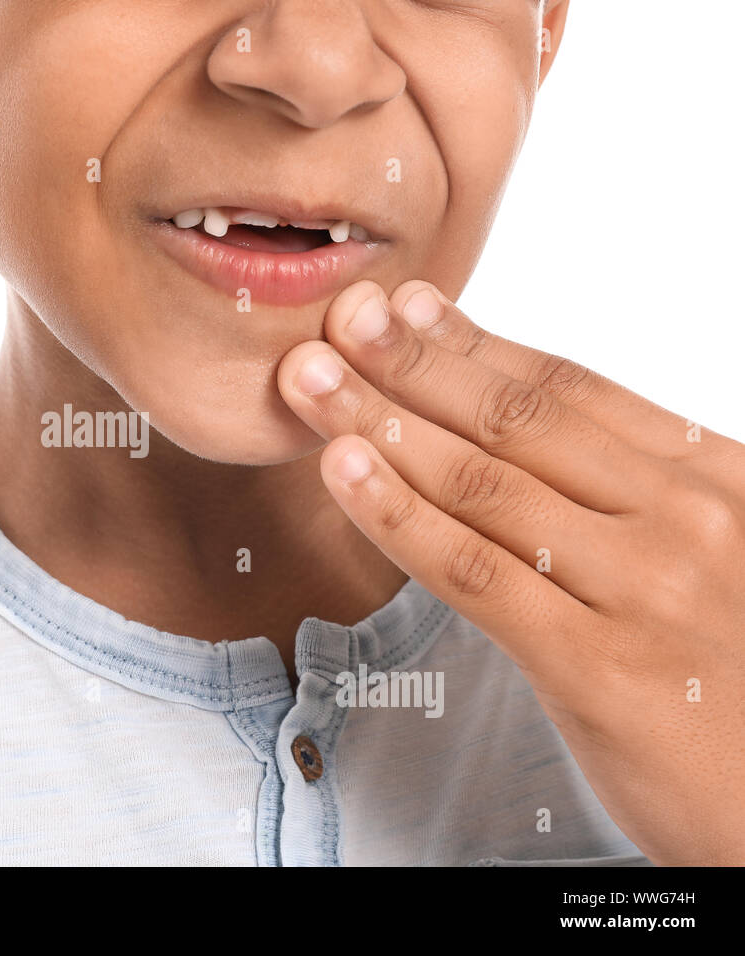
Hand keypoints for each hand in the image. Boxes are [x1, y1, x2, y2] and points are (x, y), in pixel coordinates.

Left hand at [277, 279, 744, 865]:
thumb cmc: (744, 672)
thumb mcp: (720, 555)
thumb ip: (636, 494)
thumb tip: (525, 429)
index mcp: (711, 478)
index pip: (568, 390)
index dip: (474, 343)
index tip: (405, 305)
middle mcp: (680, 517)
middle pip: (516, 420)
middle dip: (413, 363)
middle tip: (339, 318)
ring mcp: (641, 589)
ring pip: (482, 484)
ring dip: (383, 422)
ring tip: (311, 381)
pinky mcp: (597, 667)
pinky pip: (475, 573)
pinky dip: (398, 514)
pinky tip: (344, 471)